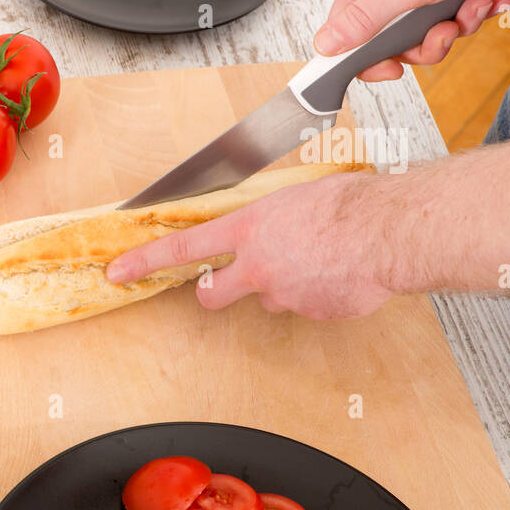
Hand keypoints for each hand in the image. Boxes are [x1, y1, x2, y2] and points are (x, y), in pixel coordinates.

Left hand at [104, 173, 394, 319]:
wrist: (390, 232)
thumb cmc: (350, 204)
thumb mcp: (294, 196)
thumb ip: (267, 217)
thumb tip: (262, 223)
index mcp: (248, 229)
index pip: (182, 247)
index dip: (144, 261)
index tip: (119, 271)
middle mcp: (258, 266)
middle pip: (212, 294)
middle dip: (214, 291)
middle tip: (228, 282)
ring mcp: (283, 294)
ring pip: (267, 298)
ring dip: (281, 286)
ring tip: (316, 261)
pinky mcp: (311, 313)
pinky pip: (305, 305)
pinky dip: (316, 293)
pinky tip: (338, 273)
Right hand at [315, 0, 509, 81]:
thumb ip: (364, 19)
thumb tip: (324, 45)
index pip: (346, 44)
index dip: (370, 63)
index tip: (395, 69)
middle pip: (393, 43)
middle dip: (428, 42)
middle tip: (447, 28)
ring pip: (425, 30)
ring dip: (457, 23)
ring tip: (474, 1)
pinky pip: (445, 12)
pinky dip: (470, 8)